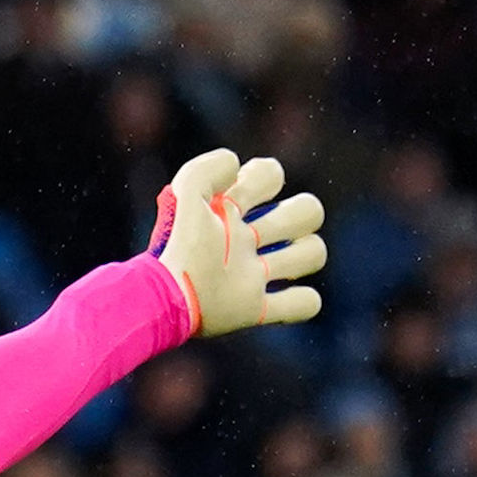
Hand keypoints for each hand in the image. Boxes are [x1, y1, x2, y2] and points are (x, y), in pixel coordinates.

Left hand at [151, 148, 326, 337]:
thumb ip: (207, 170)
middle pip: (308, 212)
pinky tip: (267, 297)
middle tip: (257, 234)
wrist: (164, 299)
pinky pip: (305, 303)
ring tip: (266, 266)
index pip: (271, 175)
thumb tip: (237, 167)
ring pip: (312, 253)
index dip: (266, 179)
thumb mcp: (186, 196)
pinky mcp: (255, 310)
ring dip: (302, 256)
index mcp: (227, 212)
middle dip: (295, 217)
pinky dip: (302, 300)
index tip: (237, 199)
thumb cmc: (177, 244)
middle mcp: (244, 241)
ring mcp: (252, 276)